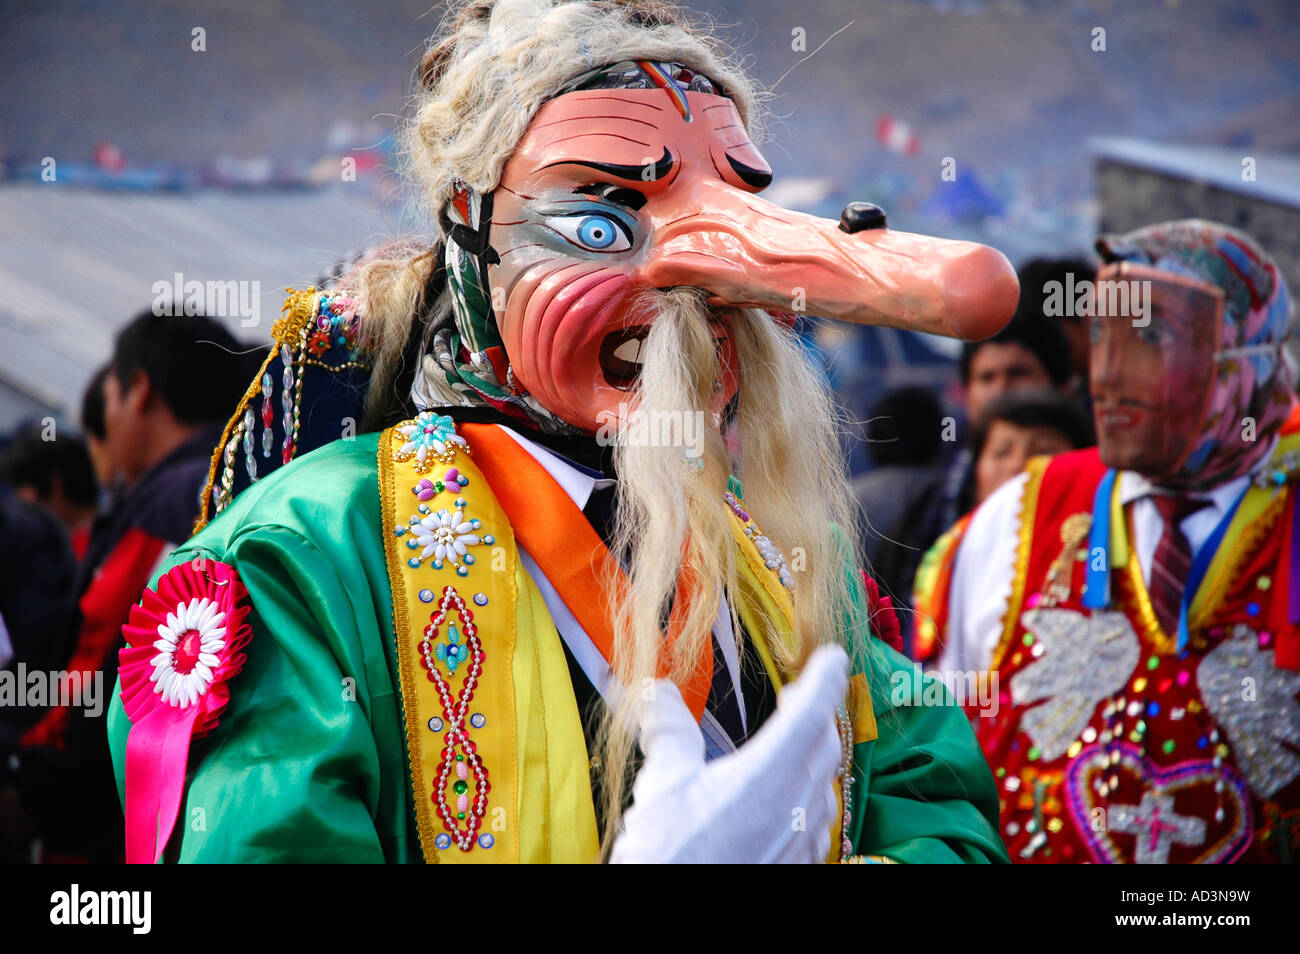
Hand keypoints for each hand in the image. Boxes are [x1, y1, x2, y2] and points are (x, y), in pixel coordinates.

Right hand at [610, 644, 848, 863]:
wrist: (668, 925)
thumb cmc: (669, 855)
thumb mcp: (662, 785)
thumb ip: (671, 733)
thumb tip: (660, 692)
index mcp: (770, 772)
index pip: (814, 710)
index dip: (827, 677)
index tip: (833, 656)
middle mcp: (798, 804)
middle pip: (827, 743)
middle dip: (820, 711)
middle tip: (804, 692)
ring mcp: (802, 841)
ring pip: (828, 784)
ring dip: (817, 755)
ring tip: (797, 742)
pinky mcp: (798, 866)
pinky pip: (818, 822)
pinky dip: (810, 796)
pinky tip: (789, 800)